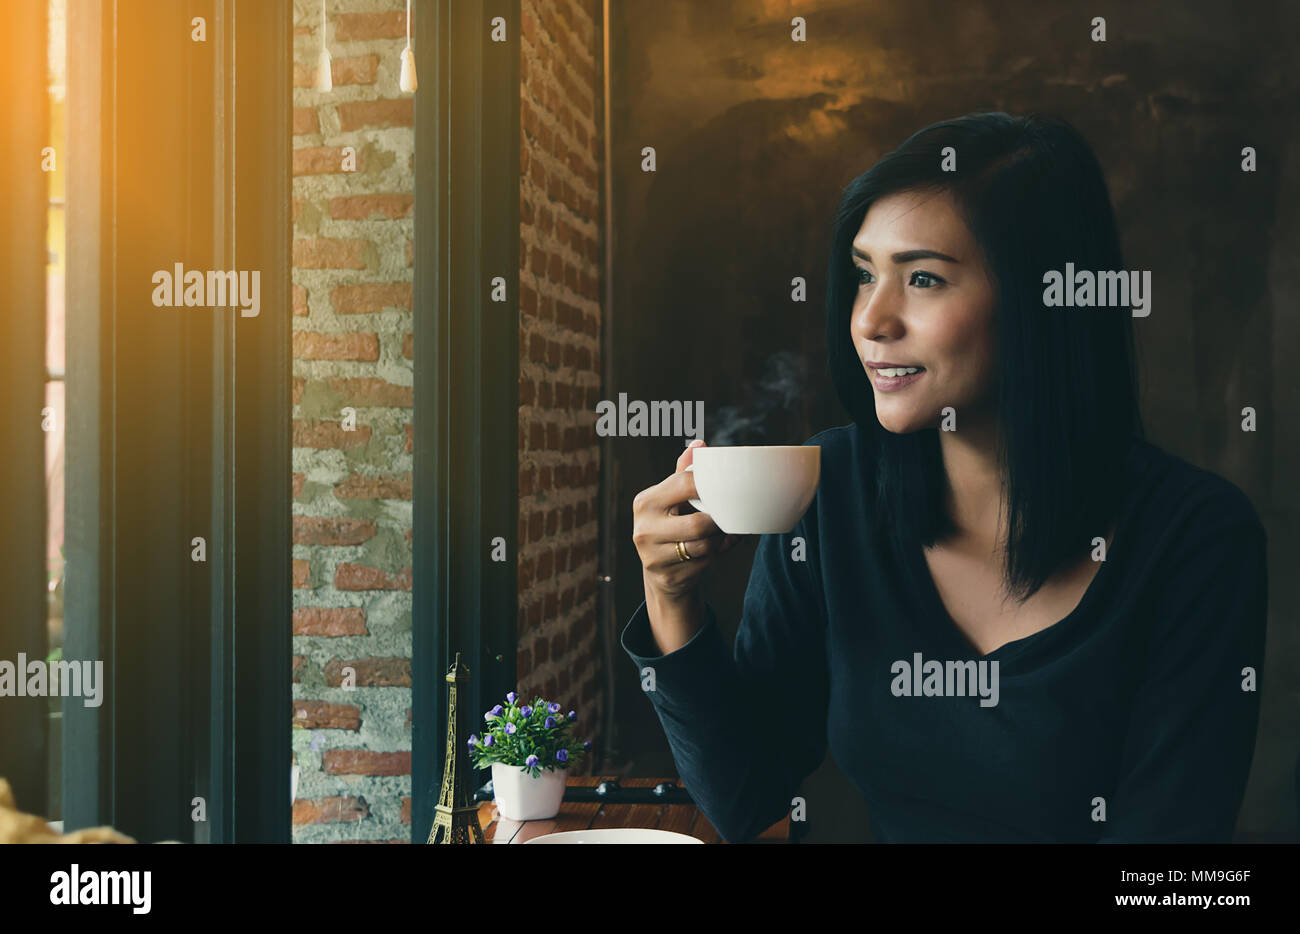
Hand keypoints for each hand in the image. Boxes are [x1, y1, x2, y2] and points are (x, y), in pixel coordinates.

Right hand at [631, 440, 738, 601]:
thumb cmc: (671, 527)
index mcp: (645, 502)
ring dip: (722, 539)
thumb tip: (699, 445)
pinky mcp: (667, 575)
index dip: (710, 483)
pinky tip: (721, 547)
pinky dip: (720, 554)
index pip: (684, 483)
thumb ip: (684, 474)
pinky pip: (705, 562)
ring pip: (704, 545)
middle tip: (731, 515)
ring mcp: (653, 555)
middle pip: (698, 523)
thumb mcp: (672, 500)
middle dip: (719, 521)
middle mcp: (644, 528)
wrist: (661, 573)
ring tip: (727, 532)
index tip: (728, 484)